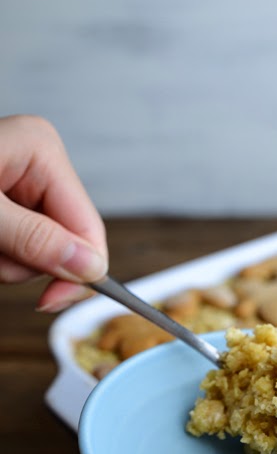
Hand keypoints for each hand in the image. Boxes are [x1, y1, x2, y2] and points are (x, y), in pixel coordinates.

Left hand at [0, 114, 106, 310]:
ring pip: (41, 251)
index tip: (49, 303)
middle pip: (65, 241)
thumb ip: (33, 238)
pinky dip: (1, 254)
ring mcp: (23, 183)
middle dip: (28, 261)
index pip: (87, 227)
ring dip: (9, 262)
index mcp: (42, 150)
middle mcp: (38, 164)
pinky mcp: (8, 203)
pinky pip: (22, 247)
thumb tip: (90, 267)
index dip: (77, 271)